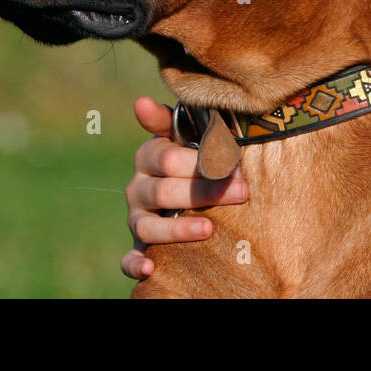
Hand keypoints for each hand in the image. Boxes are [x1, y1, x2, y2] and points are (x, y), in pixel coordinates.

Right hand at [120, 96, 249, 280]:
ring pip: (148, 226)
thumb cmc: (194, 156)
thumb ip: (171, 119)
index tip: (234, 164)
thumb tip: (140, 102)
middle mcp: (138, 188)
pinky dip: (135, 264)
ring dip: (177, 229)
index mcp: (148, 157)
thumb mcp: (185, 133)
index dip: (201, 161)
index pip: (168, 159)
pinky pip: (128, 258)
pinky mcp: (138, 245)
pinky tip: (150, 269)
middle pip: (164, 192)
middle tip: (241, 191)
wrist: (188, 187)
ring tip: (208, 228)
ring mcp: (136, 218)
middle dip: (204, 192)